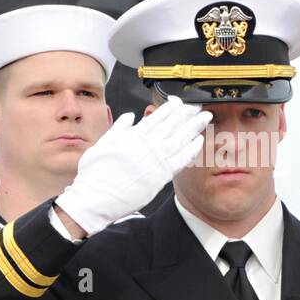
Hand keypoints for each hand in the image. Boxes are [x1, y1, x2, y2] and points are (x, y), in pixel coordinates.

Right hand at [56, 97, 210, 236]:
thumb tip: (130, 116)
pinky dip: (191, 149)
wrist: (96, 197)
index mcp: (132, 135)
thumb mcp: (102, 144)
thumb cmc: (95, 175)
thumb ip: (119, 129)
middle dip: (186, 113)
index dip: (169, 108)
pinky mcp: (161, 175)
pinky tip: (199, 141)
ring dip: (194, 127)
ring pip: (179, 138)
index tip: (178, 102)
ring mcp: (155, 159)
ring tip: (204, 118)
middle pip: (171, 124)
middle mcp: (146, 144)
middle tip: (198, 106)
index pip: (155, 117)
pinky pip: (181, 159)